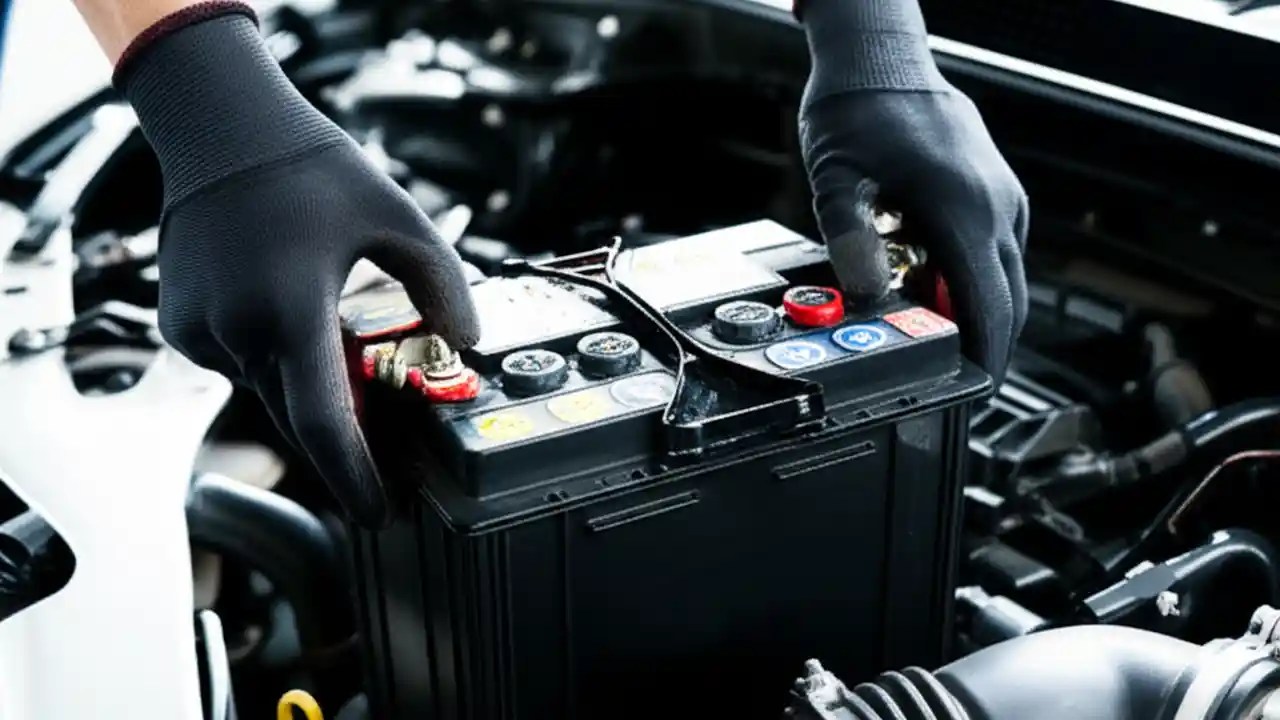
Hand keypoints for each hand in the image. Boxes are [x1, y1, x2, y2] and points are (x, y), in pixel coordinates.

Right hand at [120, 10, 477, 526]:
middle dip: (342, 442)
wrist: (218, 129)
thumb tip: (467, 342)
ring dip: (306, 387)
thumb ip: (440, 284)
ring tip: (335, 341)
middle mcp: (236, 329)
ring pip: (269, 391)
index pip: (322, 421)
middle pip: (298, 417)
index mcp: (291, 307)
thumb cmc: (310, 169)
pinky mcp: (180, 328)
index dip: (352, 476)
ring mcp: (200, 332)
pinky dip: (272, 358)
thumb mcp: (396, 218)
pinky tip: (287, 309)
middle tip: (385, 454)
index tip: (379, 513)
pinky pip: (240, 365)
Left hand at [798, 0, 1027, 384]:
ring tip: (926, 328)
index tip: (972, 389)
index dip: (985, 357)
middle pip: (1009, 300)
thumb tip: (868, 296)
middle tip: (951, 376)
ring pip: (1005, 276)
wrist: (882, 57)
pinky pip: (996, 251)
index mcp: (963, 209)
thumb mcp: (836, 180)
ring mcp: (1005, 197)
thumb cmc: (858, 112)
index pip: (990, 306)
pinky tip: (929, 281)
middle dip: (984, 345)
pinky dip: (971, 277)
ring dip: (973, 309)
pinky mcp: (998, 191)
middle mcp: (998, 206)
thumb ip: (851, 241)